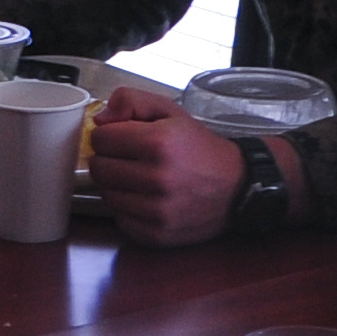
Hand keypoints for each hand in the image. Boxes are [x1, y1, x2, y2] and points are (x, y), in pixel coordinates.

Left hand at [87, 90, 250, 248]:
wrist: (237, 187)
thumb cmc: (200, 148)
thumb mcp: (171, 111)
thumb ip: (131, 101)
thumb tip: (99, 120)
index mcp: (158, 143)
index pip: (100, 139)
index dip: (108, 135)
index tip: (121, 138)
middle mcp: (156, 178)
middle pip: (99, 168)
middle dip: (109, 160)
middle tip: (128, 158)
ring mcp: (156, 210)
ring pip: (107, 195)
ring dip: (117, 185)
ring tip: (139, 178)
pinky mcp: (157, 234)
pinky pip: (120, 219)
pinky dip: (127, 209)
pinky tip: (145, 198)